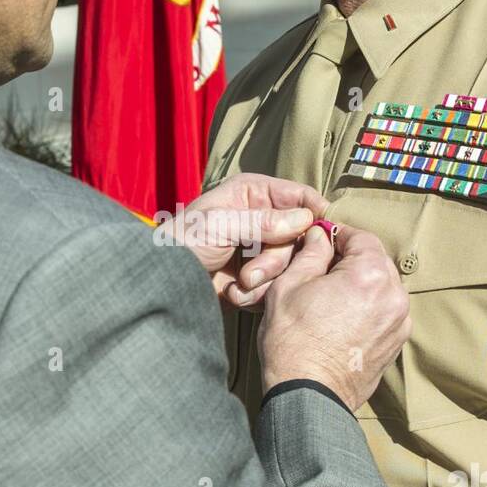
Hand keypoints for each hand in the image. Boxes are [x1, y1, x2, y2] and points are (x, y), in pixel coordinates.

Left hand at [154, 173, 328, 304]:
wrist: (164, 282)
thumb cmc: (182, 243)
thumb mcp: (220, 225)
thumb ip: (262, 222)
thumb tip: (305, 219)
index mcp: (253, 193)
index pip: (299, 196)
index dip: (313, 213)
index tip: (322, 232)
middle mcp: (263, 217)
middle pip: (299, 236)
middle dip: (276, 258)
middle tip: (251, 273)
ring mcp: (262, 248)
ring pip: (291, 263)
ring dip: (265, 278)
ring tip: (240, 283)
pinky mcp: (260, 275)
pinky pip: (278, 283)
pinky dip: (259, 292)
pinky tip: (236, 293)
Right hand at [258, 223, 411, 412]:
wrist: (307, 396)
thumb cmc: (293, 343)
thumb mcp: (289, 286)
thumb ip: (310, 254)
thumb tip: (319, 237)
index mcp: (370, 274)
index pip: (362, 237)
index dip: (339, 234)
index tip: (322, 239)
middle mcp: (394, 296)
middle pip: (376, 261)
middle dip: (351, 260)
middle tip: (321, 268)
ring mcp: (399, 323)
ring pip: (382, 287)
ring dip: (361, 285)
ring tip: (329, 297)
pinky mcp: (396, 344)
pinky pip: (384, 313)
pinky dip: (367, 308)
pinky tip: (341, 319)